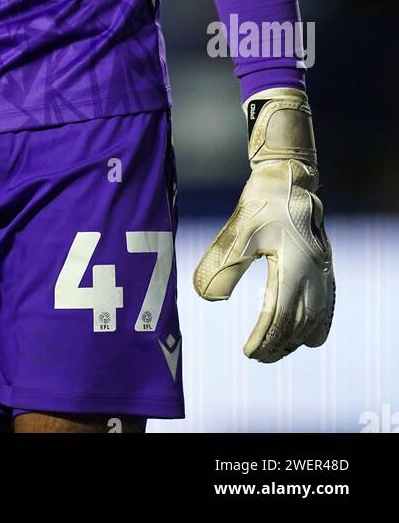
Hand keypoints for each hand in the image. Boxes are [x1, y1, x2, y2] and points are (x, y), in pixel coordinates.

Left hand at [193, 87, 334, 362]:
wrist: (287, 178)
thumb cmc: (260, 203)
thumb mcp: (237, 231)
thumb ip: (223, 264)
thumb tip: (207, 298)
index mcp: (292, 266)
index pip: (278, 316)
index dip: (264, 338)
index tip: (248, 352)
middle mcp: (313, 274)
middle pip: (298, 325)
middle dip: (278, 345)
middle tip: (257, 356)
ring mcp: (323, 272)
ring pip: (315, 320)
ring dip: (296, 340)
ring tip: (275, 350)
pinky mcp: (324, 267)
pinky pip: (327, 308)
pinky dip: (316, 327)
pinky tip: (305, 337)